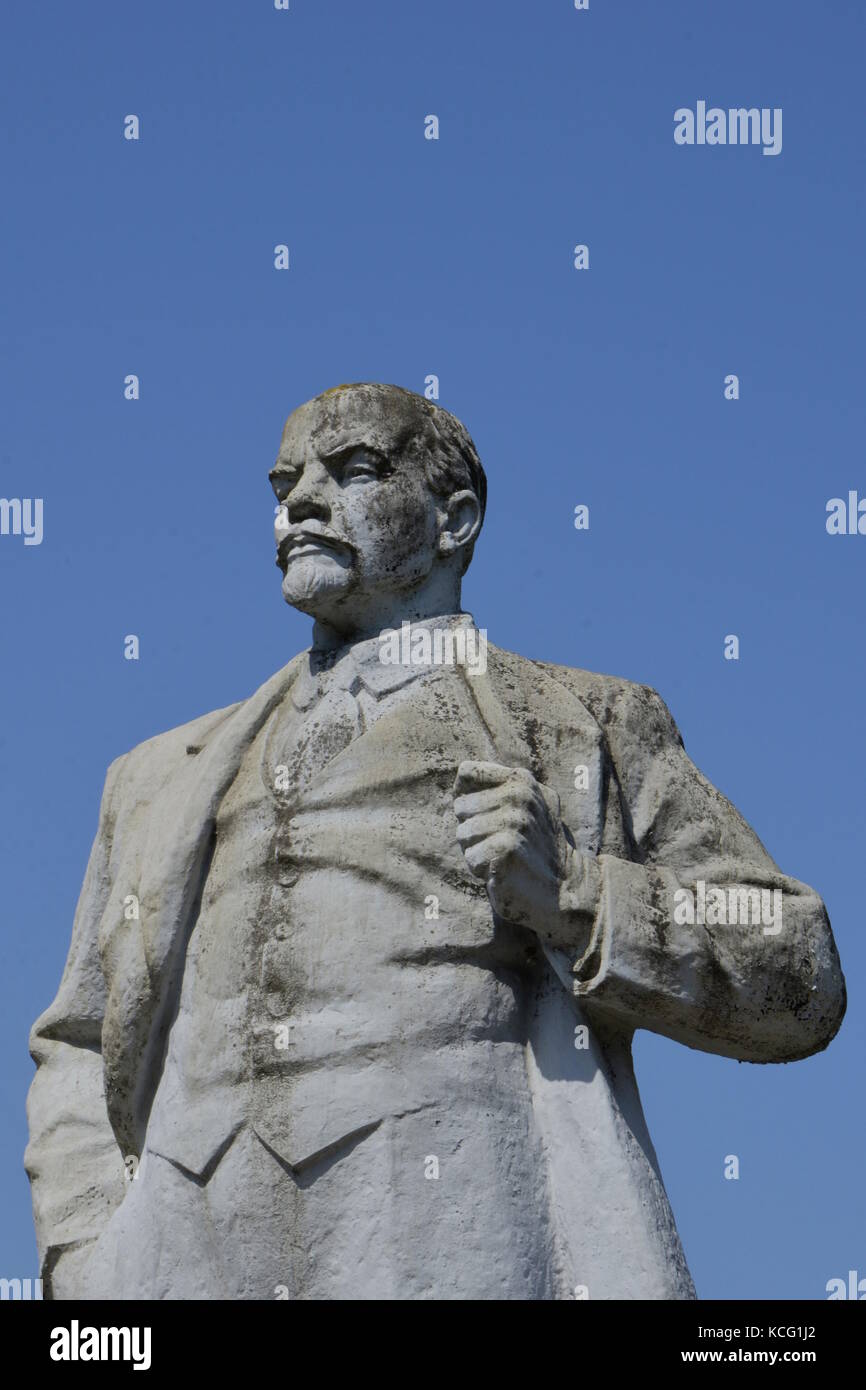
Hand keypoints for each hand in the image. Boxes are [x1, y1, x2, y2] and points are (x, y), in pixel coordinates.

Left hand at [453, 761, 566, 932]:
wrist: (566, 885)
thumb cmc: (541, 844)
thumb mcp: (533, 802)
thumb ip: (503, 784)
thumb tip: (462, 775)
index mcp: (521, 779)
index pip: (466, 772)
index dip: (468, 795)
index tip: (486, 813)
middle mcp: (518, 795)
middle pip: (461, 807)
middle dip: (474, 828)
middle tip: (502, 841)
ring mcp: (513, 821)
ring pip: (463, 834)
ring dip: (478, 850)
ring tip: (504, 855)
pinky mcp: (507, 848)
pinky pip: (471, 857)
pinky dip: (482, 869)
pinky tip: (504, 869)